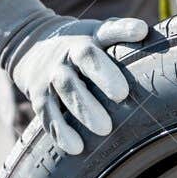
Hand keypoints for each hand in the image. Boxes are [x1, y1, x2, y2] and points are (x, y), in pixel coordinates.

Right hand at [0, 0, 149, 154]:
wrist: (29, 46)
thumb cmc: (79, 47)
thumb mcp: (96, 34)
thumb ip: (121, 35)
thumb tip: (147, 33)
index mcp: (88, 37)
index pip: (107, 30)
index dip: (124, 30)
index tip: (141, 32)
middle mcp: (69, 53)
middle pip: (85, 57)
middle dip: (103, 74)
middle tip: (121, 93)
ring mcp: (52, 75)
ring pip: (66, 88)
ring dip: (84, 108)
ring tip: (104, 129)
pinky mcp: (39, 97)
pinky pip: (48, 115)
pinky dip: (61, 131)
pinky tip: (76, 147)